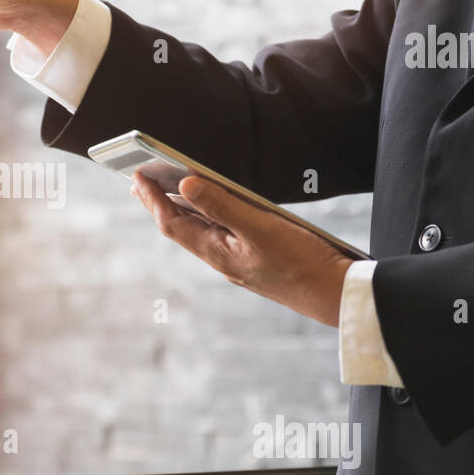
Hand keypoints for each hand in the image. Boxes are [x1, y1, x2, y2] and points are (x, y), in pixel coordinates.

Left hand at [131, 173, 353, 326]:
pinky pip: (221, 236)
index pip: (173, 223)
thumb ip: (223, 205)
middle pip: (181, 228)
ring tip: (168, 192)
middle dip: (159, 205)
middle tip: (139, 184)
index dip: (153, 200)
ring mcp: (238, 262)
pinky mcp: (255, 261)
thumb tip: (185, 186)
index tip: (136, 178)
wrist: (337, 297)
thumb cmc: (302, 262)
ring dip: (182, 210)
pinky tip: (213, 209)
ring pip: (201, 233)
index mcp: (218, 253)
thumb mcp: (260, 227)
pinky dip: (208, 218)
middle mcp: (223, 260)